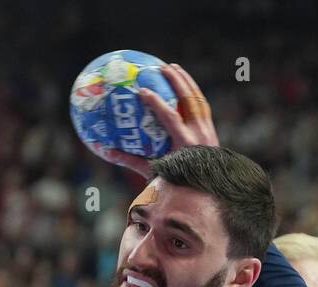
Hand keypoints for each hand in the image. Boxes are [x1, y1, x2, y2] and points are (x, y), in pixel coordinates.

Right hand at [94, 62, 218, 177]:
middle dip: (176, 81)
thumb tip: (107, 151)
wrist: (204, 187)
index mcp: (184, 144)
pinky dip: (192, 92)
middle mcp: (198, 134)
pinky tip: (183, 83)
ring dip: (186, 81)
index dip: (157, 103)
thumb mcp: (152, 172)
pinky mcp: (211, 129)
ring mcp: (207, 130)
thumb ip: (131, 161)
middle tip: (162, 67)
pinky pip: (201, 105)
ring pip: (198, 99)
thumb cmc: (174, 181)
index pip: (170, 118)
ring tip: (173, 67)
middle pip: (189, 100)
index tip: (142, 90)